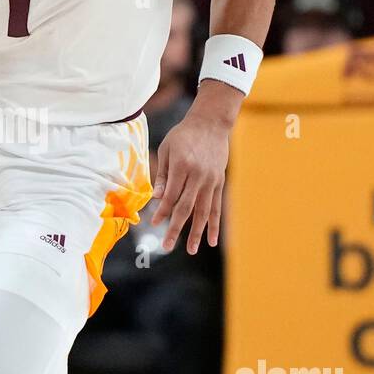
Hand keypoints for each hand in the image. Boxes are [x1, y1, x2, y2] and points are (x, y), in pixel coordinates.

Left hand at [151, 110, 229, 254]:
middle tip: (167, 246)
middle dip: (175, 228)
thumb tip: (156, 199)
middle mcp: (198, 175)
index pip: (171, 195)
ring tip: (191, 250)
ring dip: (196, 232)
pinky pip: (216, 207)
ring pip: (203, 211)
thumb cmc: (183, 135)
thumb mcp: (167, 149)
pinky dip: (214, 224)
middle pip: (186, 207)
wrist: (211, 123)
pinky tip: (212, 240)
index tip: (154, 224)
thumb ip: (162, 175)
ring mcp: (211, 180)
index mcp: (182, 166)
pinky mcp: (219, 183)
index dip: (162, 211)